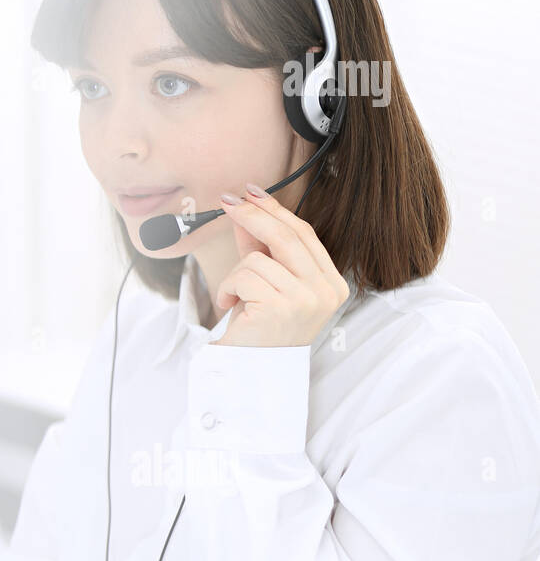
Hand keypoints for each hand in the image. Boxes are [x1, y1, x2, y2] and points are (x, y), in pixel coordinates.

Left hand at [210, 182, 348, 347]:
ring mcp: (306, 300)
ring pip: (258, 258)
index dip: (275, 209)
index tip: (252, 191)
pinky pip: (243, 276)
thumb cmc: (259, 325)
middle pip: (286, 236)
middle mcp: (326, 291)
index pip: (304, 234)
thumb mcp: (265, 280)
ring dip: (235, 274)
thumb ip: (260, 246)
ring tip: (235, 296)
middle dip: (253, 214)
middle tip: (227, 201)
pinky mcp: (280, 308)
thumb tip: (245, 206)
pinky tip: (231, 306)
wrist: (250, 369)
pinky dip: (227, 288)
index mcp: (331, 282)